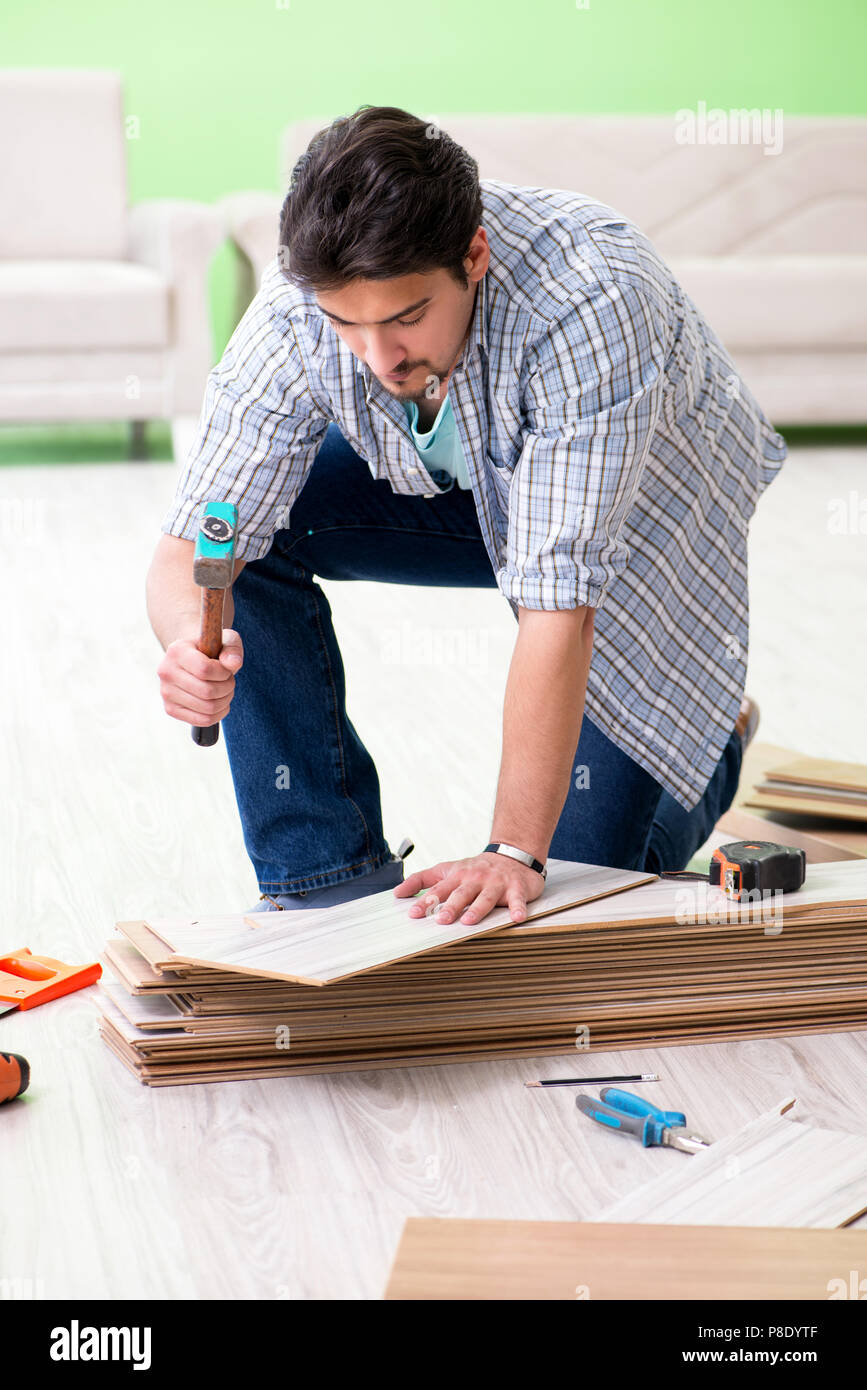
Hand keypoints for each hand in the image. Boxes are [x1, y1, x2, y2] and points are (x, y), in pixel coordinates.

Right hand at [157, 628, 243, 726]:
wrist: (192, 658)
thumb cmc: (212, 648)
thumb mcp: (225, 641)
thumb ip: (232, 649)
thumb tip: (233, 664)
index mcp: (176, 651)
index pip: (205, 670)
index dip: (224, 673)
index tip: (227, 669)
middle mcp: (166, 671)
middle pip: (207, 692)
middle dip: (228, 688)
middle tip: (229, 681)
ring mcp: (166, 692)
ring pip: (208, 708)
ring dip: (225, 701)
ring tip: (225, 690)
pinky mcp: (171, 709)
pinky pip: (203, 720)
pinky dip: (219, 714)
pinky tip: (220, 702)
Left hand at [394, 852, 545, 927]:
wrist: (512, 855)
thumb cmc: (476, 869)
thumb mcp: (447, 869)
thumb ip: (422, 880)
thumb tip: (397, 892)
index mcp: (458, 876)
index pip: (439, 889)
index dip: (426, 901)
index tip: (414, 914)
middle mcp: (475, 879)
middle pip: (461, 894)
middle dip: (451, 906)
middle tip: (440, 920)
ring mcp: (496, 883)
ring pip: (486, 897)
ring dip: (477, 909)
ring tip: (468, 921)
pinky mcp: (517, 888)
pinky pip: (518, 899)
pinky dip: (518, 908)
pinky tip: (517, 917)